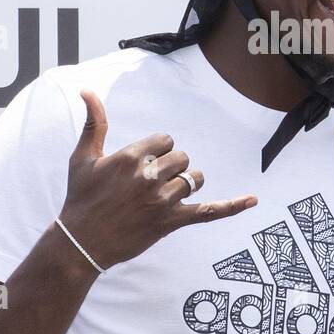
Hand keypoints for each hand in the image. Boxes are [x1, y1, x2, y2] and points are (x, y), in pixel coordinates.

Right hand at [58, 89, 257, 269]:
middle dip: (170, 166)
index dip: (158, 150)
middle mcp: (149, 177)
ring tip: (165, 192)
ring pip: (194, 179)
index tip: (143, 163)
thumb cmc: (80, 198)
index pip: (166, 140)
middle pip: (182, 157)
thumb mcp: (83, 157)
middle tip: (149, 182)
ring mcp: (162, 201)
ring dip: (186, 183)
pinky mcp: (171, 222)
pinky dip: (232, 206)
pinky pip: (209, 212)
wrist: (81, 242)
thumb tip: (87, 90)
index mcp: (130, 157)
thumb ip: (93, 122)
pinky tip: (253, 200)